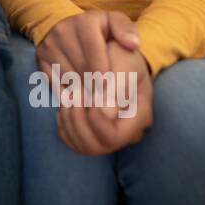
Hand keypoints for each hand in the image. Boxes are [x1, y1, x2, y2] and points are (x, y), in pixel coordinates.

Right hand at [37, 9, 140, 119]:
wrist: (63, 24)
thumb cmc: (96, 28)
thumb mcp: (113, 21)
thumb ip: (126, 30)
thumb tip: (133, 45)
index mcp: (83, 22)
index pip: (94, 53)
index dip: (103, 73)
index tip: (110, 88)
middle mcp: (62, 32)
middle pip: (82, 68)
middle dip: (96, 86)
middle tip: (107, 101)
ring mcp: (49, 47)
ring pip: (69, 79)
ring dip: (84, 93)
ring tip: (96, 102)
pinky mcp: (40, 60)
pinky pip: (55, 83)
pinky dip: (69, 95)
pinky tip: (81, 100)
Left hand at [56, 41, 152, 156]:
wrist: (112, 57)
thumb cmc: (122, 58)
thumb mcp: (123, 64)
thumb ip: (117, 86)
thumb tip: (104, 113)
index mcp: (139, 117)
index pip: (114, 136)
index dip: (95, 120)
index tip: (87, 93)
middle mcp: (127, 133)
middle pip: (97, 147)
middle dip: (78, 121)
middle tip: (74, 94)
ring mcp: (110, 135)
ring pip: (83, 148)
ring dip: (69, 122)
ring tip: (69, 97)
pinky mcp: (93, 133)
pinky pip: (73, 143)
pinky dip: (64, 126)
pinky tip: (67, 106)